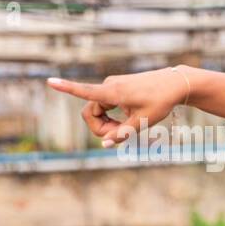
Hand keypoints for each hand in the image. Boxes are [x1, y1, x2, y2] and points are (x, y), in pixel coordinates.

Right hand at [47, 67, 190, 146]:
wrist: (175, 84)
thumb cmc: (160, 102)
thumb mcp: (143, 122)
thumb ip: (122, 134)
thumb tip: (104, 144)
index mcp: (113, 93)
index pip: (85, 91)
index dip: (66, 88)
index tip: (49, 81)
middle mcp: (109, 86)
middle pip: (91, 113)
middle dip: (101, 128)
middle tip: (121, 136)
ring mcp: (112, 85)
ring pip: (98, 110)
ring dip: (108, 123)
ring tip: (128, 127)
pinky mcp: (116, 87)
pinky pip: (105, 105)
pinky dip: (112, 115)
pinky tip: (128, 118)